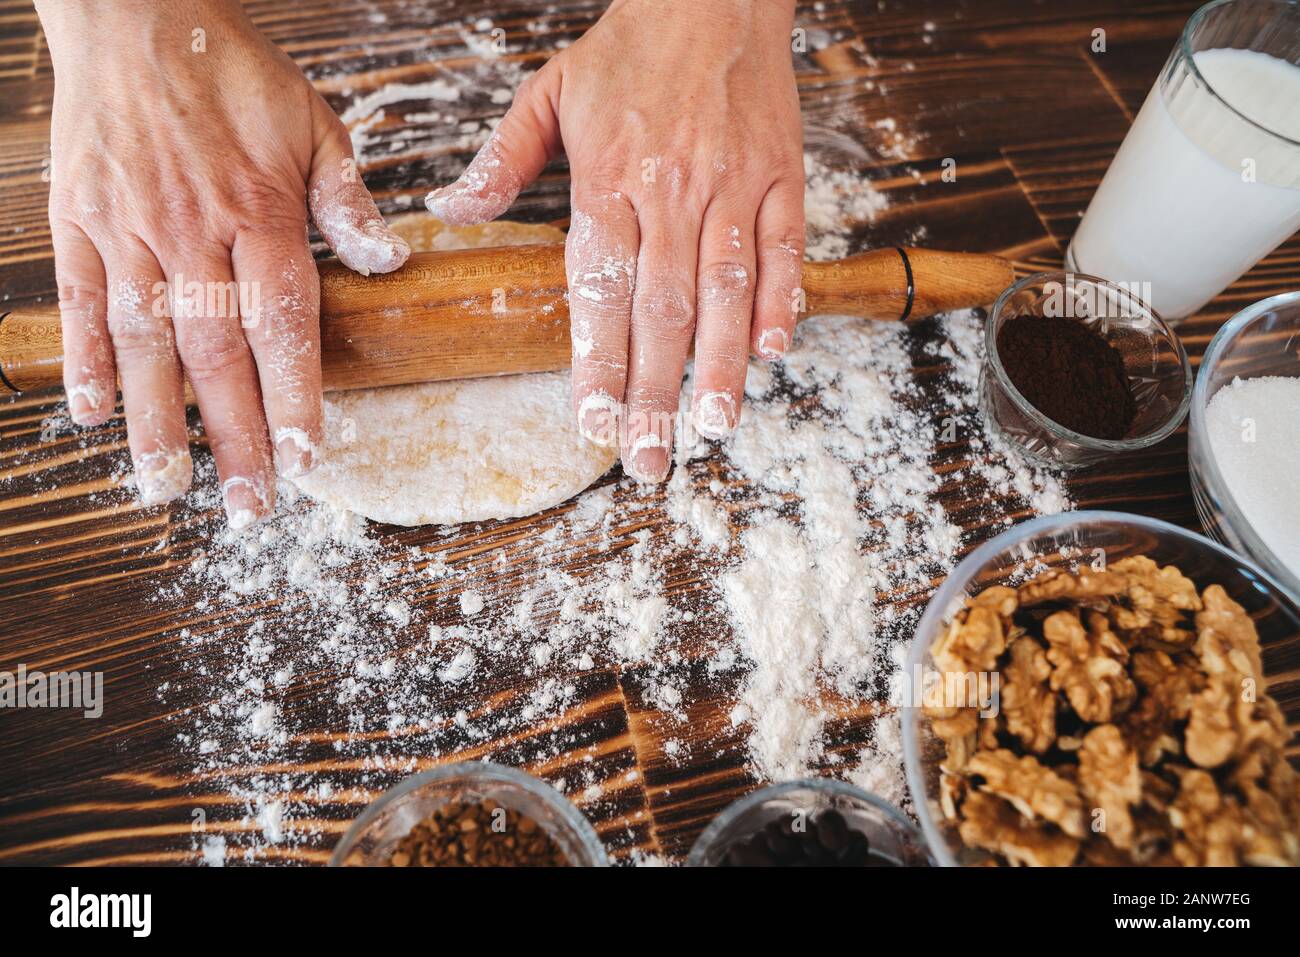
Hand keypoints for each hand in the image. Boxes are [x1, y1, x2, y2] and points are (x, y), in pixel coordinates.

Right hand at [38, 0, 408, 525]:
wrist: (134, 11)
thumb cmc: (233, 72)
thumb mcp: (315, 123)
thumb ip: (347, 201)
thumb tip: (390, 262)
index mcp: (261, 212)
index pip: (283, 323)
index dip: (296, 396)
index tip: (309, 458)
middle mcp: (193, 230)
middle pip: (217, 351)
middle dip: (235, 436)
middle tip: (252, 507)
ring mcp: (128, 227)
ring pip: (143, 339)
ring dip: (156, 419)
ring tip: (168, 488)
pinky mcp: (77, 219)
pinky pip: (80, 298)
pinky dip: (83, 357)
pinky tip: (91, 413)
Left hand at [426, 0, 802, 481]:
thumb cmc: (630, 47)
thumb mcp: (550, 91)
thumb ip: (503, 158)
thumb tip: (451, 211)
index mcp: (608, 176)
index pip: (599, 286)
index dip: (597, 360)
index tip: (591, 421)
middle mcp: (671, 190)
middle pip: (661, 307)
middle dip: (653, 391)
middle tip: (647, 458)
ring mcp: (733, 185)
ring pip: (725, 289)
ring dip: (720, 365)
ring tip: (713, 428)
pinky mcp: (782, 177)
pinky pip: (783, 250)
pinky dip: (780, 303)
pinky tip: (773, 354)